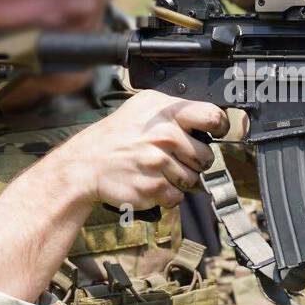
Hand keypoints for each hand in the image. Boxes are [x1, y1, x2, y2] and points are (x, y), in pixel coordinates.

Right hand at [53, 90, 229, 211]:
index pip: (211, 116)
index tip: (217, 132)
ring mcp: (160, 162)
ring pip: (193, 178)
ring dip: (179, 179)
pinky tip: (150, 182)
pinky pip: (178, 196)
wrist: (85, 164)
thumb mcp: (141, 107)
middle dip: (194, 160)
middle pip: (206, 155)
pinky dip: (167, 194)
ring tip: (156, 169)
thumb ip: (174, 109)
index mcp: (165, 111)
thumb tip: (208, 116)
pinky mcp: (155, 186)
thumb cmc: (115, 137)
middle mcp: (165, 134)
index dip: (219, 127)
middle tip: (173, 157)